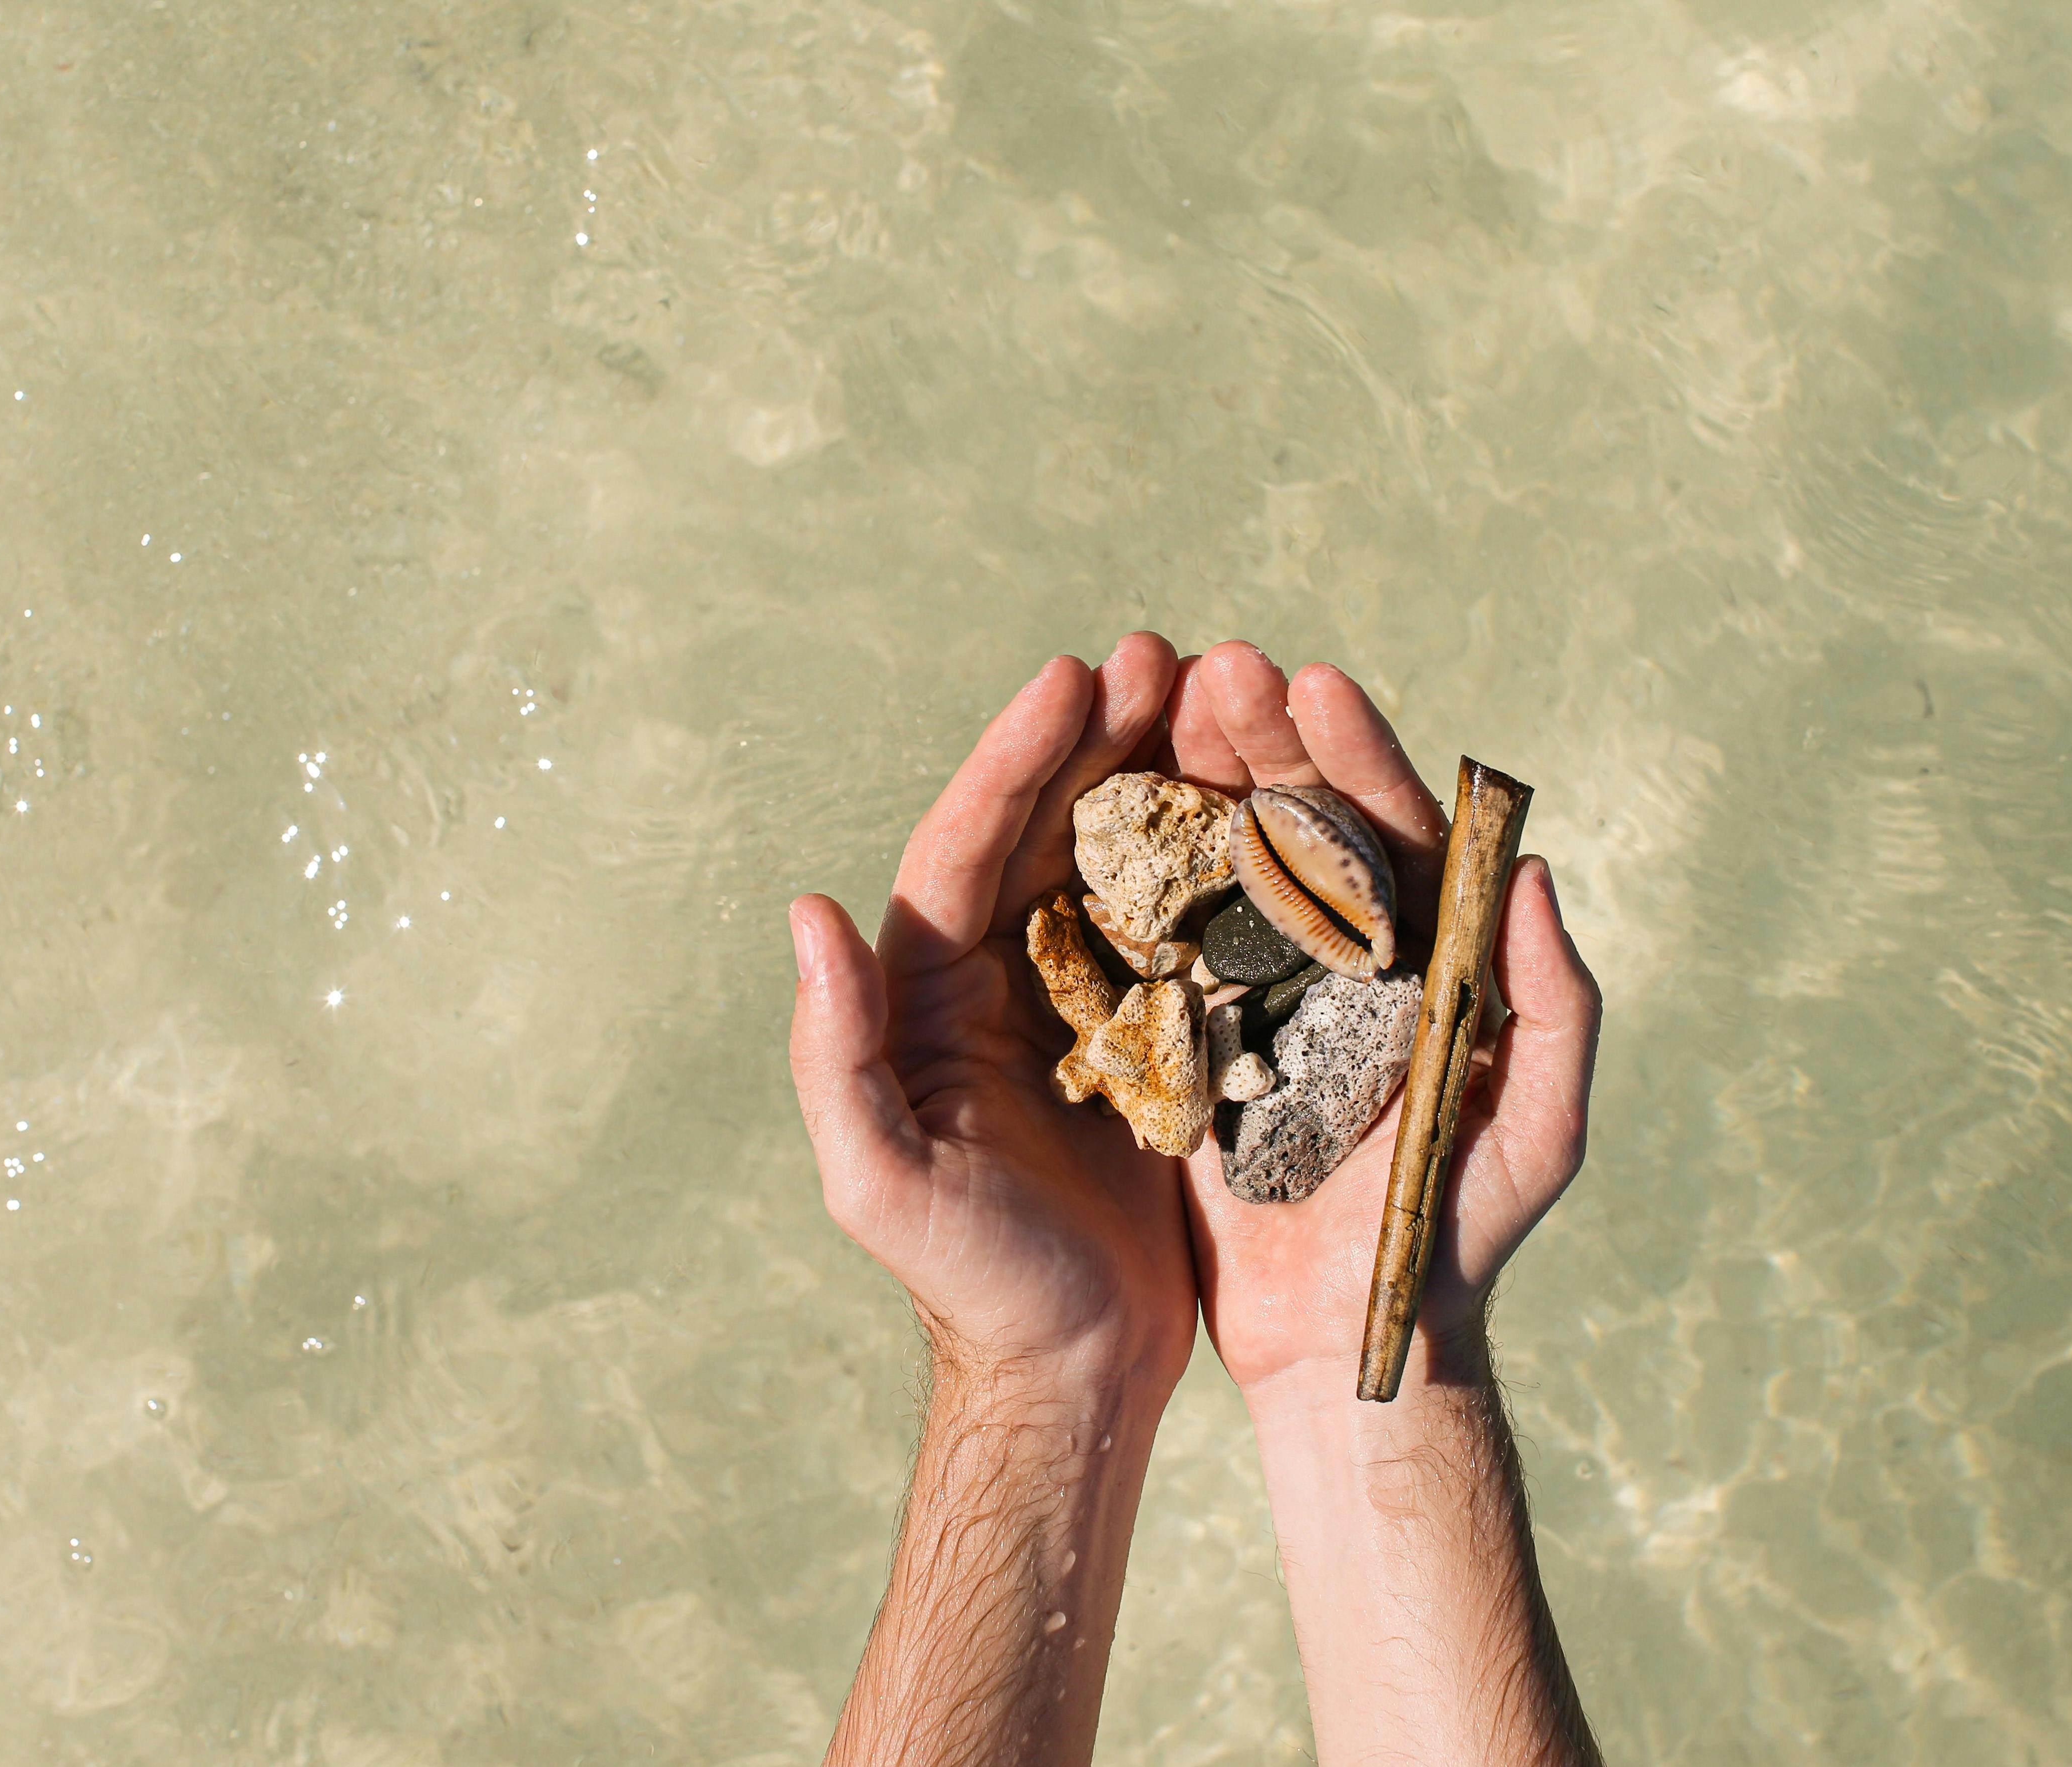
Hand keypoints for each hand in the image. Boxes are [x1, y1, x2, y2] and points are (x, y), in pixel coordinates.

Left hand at [787, 635, 1198, 1399]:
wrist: (1074, 1364)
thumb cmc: (971, 1281)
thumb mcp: (878, 1179)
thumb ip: (837, 1051)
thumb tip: (808, 915)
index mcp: (926, 991)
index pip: (965, 845)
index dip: (1015, 758)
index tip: (1072, 675)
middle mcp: (998, 975)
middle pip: (1044, 827)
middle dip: (1098, 735)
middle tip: (1163, 655)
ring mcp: (1080, 998)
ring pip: (1117, 858)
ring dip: (1161, 775)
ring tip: (1218, 694)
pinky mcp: (1155, 1033)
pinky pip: (1181, 923)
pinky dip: (1215, 859)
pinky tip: (1263, 803)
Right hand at [1162, 642, 1602, 1394]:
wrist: (1351, 1346)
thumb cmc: (1456, 1241)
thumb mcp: (1535, 1131)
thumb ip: (1554, 1010)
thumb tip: (1534, 874)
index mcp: (1423, 959)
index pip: (1392, 832)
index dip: (1355, 756)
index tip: (1313, 685)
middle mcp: (1341, 956)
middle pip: (1299, 822)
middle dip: (1259, 737)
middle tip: (1211, 665)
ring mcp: (1260, 990)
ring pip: (1221, 860)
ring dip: (1188, 777)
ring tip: (1144, 699)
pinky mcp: (1190, 1038)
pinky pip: (1156, 939)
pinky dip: (1129, 872)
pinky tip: (1088, 807)